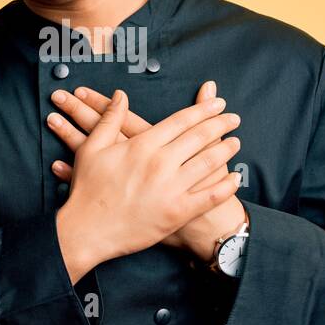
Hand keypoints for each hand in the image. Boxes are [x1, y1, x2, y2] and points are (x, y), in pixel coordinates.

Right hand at [46, 82, 247, 262]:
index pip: (181, 120)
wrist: (87, 230)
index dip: (203, 109)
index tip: (217, 102)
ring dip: (226, 151)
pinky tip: (235, 178)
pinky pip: (210, 196)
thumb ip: (109, 119)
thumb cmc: (87, 189)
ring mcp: (171, 188)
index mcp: (143, 145)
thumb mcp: (92, 148)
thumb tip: (120, 94)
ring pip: (208, 163)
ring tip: (236, 142)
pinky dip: (226, 186)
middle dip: (221, 125)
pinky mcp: (177, 213)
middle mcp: (160, 163)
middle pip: (200, 137)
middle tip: (234, 118)